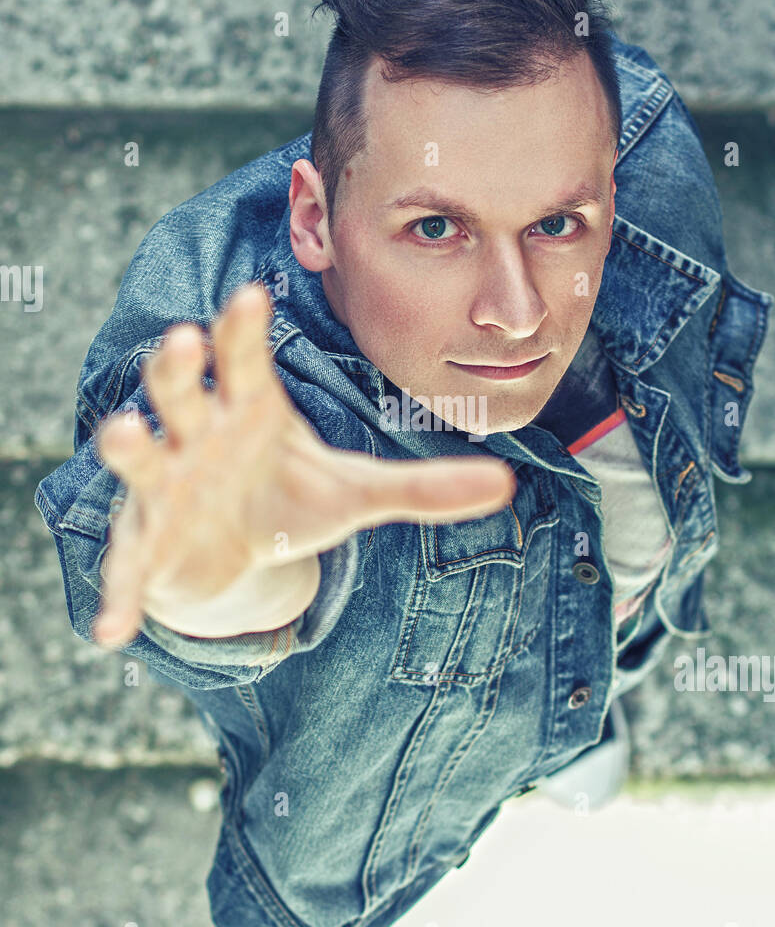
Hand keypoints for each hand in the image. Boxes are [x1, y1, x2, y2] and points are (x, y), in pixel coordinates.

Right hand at [92, 281, 514, 647]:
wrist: (237, 551)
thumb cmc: (290, 499)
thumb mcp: (358, 493)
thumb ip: (422, 486)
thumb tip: (508, 484)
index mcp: (249, 409)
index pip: (245, 359)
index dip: (244, 329)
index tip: (252, 295)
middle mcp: (198, 435)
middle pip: (181, 391)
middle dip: (179, 368)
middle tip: (182, 340)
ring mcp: (166, 485)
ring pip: (141, 455)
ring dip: (129, 443)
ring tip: (122, 432)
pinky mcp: (148, 542)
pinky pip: (130, 566)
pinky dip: (120, 596)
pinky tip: (113, 631)